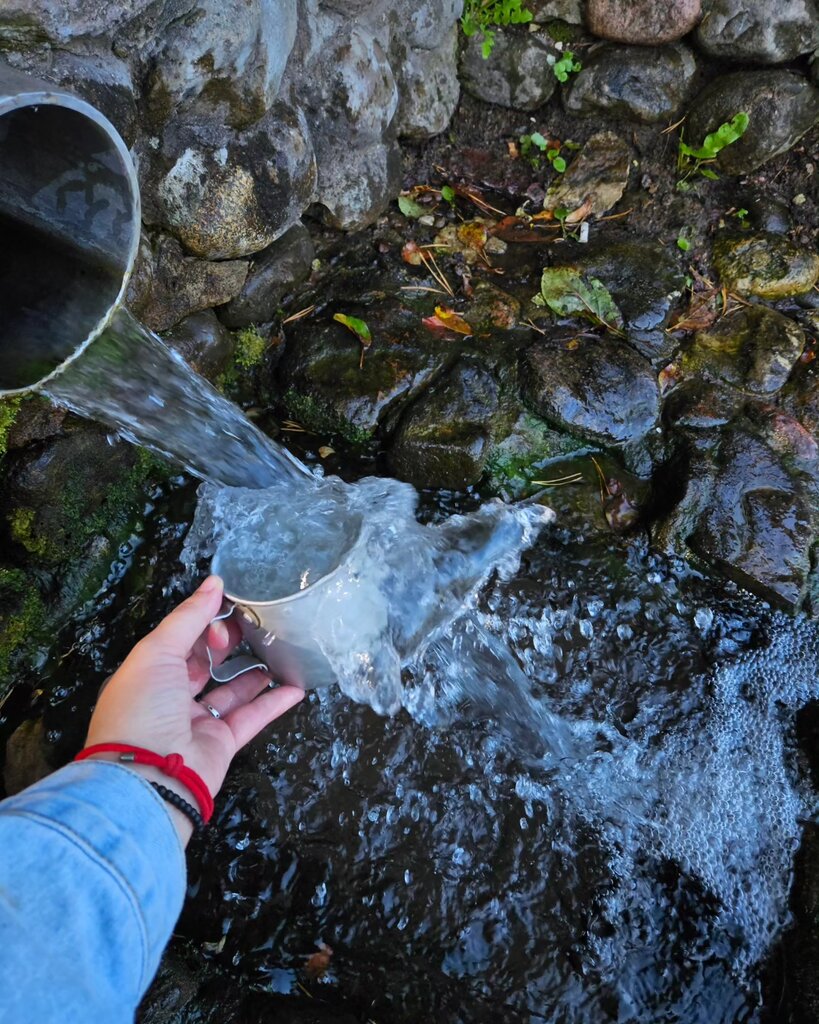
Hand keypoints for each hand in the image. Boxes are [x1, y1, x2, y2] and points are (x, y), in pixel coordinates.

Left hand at [84, 575, 303, 844]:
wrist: (148, 775)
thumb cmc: (142, 708)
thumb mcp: (157, 651)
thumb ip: (189, 616)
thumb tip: (214, 583)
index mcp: (147, 675)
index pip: (179, 642)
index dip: (202, 623)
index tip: (226, 609)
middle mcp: (170, 698)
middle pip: (205, 664)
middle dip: (228, 643)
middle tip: (254, 625)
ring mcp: (196, 722)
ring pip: (231, 691)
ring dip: (253, 672)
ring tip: (278, 649)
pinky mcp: (222, 744)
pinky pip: (252, 718)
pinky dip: (274, 702)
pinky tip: (295, 686)